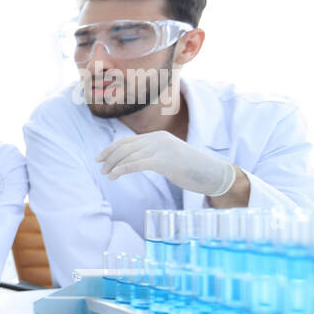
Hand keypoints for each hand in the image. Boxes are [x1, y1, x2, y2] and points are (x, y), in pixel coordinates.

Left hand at [96, 131, 236, 195]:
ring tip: (106, 174)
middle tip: (101, 169)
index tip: (99, 158)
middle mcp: (158, 139)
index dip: (111, 149)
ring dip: (113, 165)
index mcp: (158, 136)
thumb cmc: (191, 168)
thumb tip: (134, 160)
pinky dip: (121, 170)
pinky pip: (135, 164)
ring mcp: (160, 149)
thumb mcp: (169, 156)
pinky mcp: (163, 161)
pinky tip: (114, 176)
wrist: (213, 174)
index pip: (127, 140)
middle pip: (124, 147)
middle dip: (109, 158)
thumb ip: (153, 154)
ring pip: (128, 155)